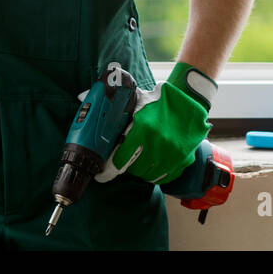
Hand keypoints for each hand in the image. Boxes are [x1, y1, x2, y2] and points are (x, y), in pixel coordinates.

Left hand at [98, 62, 217, 184]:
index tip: (101, 174)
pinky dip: (156, 173)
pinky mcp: (183, 160)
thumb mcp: (136, 98)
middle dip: (125, 166)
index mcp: (142, 128)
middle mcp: (157, 143)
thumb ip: (113, 104)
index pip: (119, 160)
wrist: (191, 99)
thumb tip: (81, 96)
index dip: (107, 170)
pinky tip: (153, 163)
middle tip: (124, 159)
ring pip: (147, 174)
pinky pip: (164, 177)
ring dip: (140, 170)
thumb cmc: (160, 99)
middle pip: (132, 169)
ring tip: (140, 158)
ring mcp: (172, 154)